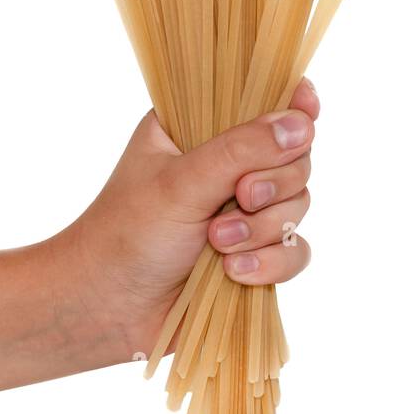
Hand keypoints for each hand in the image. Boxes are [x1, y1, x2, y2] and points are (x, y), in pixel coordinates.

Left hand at [55, 79, 319, 360]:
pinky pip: (294, 251)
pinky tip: (235, 273)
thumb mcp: (182, 182)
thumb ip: (242, 151)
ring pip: (298, 206)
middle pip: (295, 157)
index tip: (307, 106)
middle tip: (240, 197)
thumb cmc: (126, 235)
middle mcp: (228, 166)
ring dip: (264, 229)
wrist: (106, 311)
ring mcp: (244, 213)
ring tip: (218, 244)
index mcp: (200, 130)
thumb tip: (303, 124)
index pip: (261, 102)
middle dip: (272, 184)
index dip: (291, 105)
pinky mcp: (255, 255)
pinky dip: (271, 263)